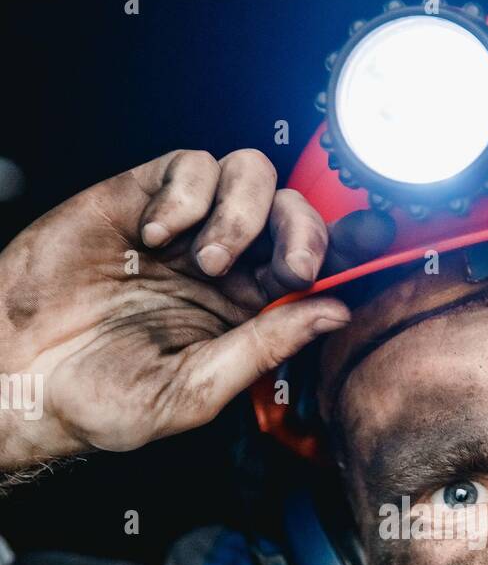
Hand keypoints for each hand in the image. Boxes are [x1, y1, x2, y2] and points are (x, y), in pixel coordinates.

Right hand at [0, 149, 350, 469]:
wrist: (18, 377)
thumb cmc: (98, 399)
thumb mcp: (195, 391)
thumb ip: (264, 347)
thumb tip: (335, 312)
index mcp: (245, 314)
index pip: (312, 268)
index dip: (348, 250)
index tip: (375, 246)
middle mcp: (222, 266)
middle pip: (292, 210)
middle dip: (305, 229)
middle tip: (289, 267)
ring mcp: (183, 228)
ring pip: (250, 174)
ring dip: (243, 214)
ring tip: (202, 261)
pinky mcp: (139, 198)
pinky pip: (189, 165)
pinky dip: (186, 193)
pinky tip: (158, 236)